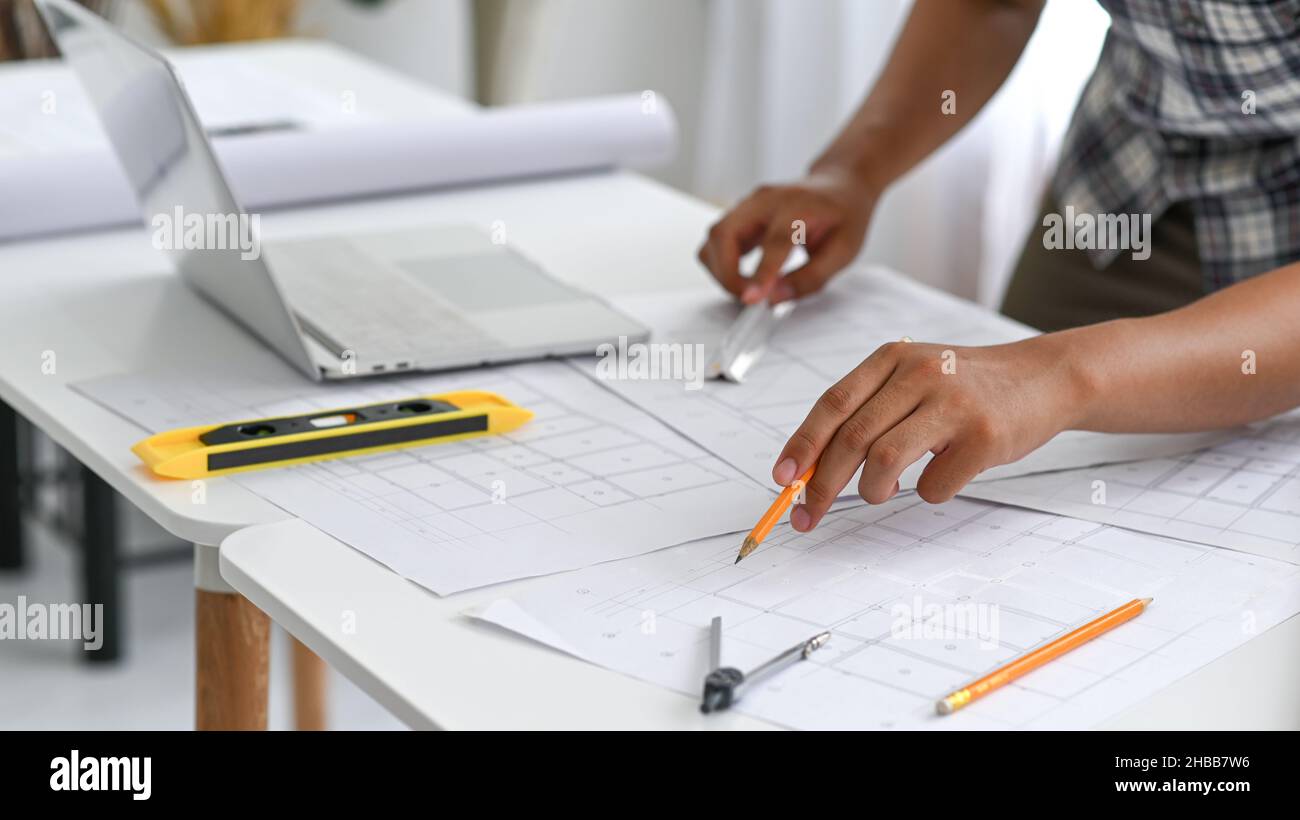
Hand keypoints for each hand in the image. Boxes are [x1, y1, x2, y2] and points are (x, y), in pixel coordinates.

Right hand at [697, 167, 876, 304]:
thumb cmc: (844, 216)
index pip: (773, 241)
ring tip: (748, 290)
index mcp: (797, 204)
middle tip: (748, 299)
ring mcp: (747, 204)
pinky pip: (716, 241)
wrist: (838, 185)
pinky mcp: (738, 215)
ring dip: (721, 271)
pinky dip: (721, 265)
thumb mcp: (844, 250)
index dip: (761, 273)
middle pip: (725, 233)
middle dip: (727, 274)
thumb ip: (811, 277)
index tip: (753, 300)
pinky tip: (744, 278)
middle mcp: (764, 199)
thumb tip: (775, 299)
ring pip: (714, 238)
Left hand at [772, 336, 1089, 530]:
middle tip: (806, 517)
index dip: (802, 446)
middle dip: (821, 487)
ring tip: (884, 491)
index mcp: (892, 358)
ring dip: (873, 492)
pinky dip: (927, 493)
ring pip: (884, 463)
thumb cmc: (965, 388)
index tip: (781, 480)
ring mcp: (954, 404)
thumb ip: (867, 412)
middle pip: (851, 439)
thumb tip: (811, 469)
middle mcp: (919, 373)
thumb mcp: (912, 378)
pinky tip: (942, 475)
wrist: (1042, 378)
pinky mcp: (984, 437)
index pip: (832, 405)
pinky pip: (933, 486)